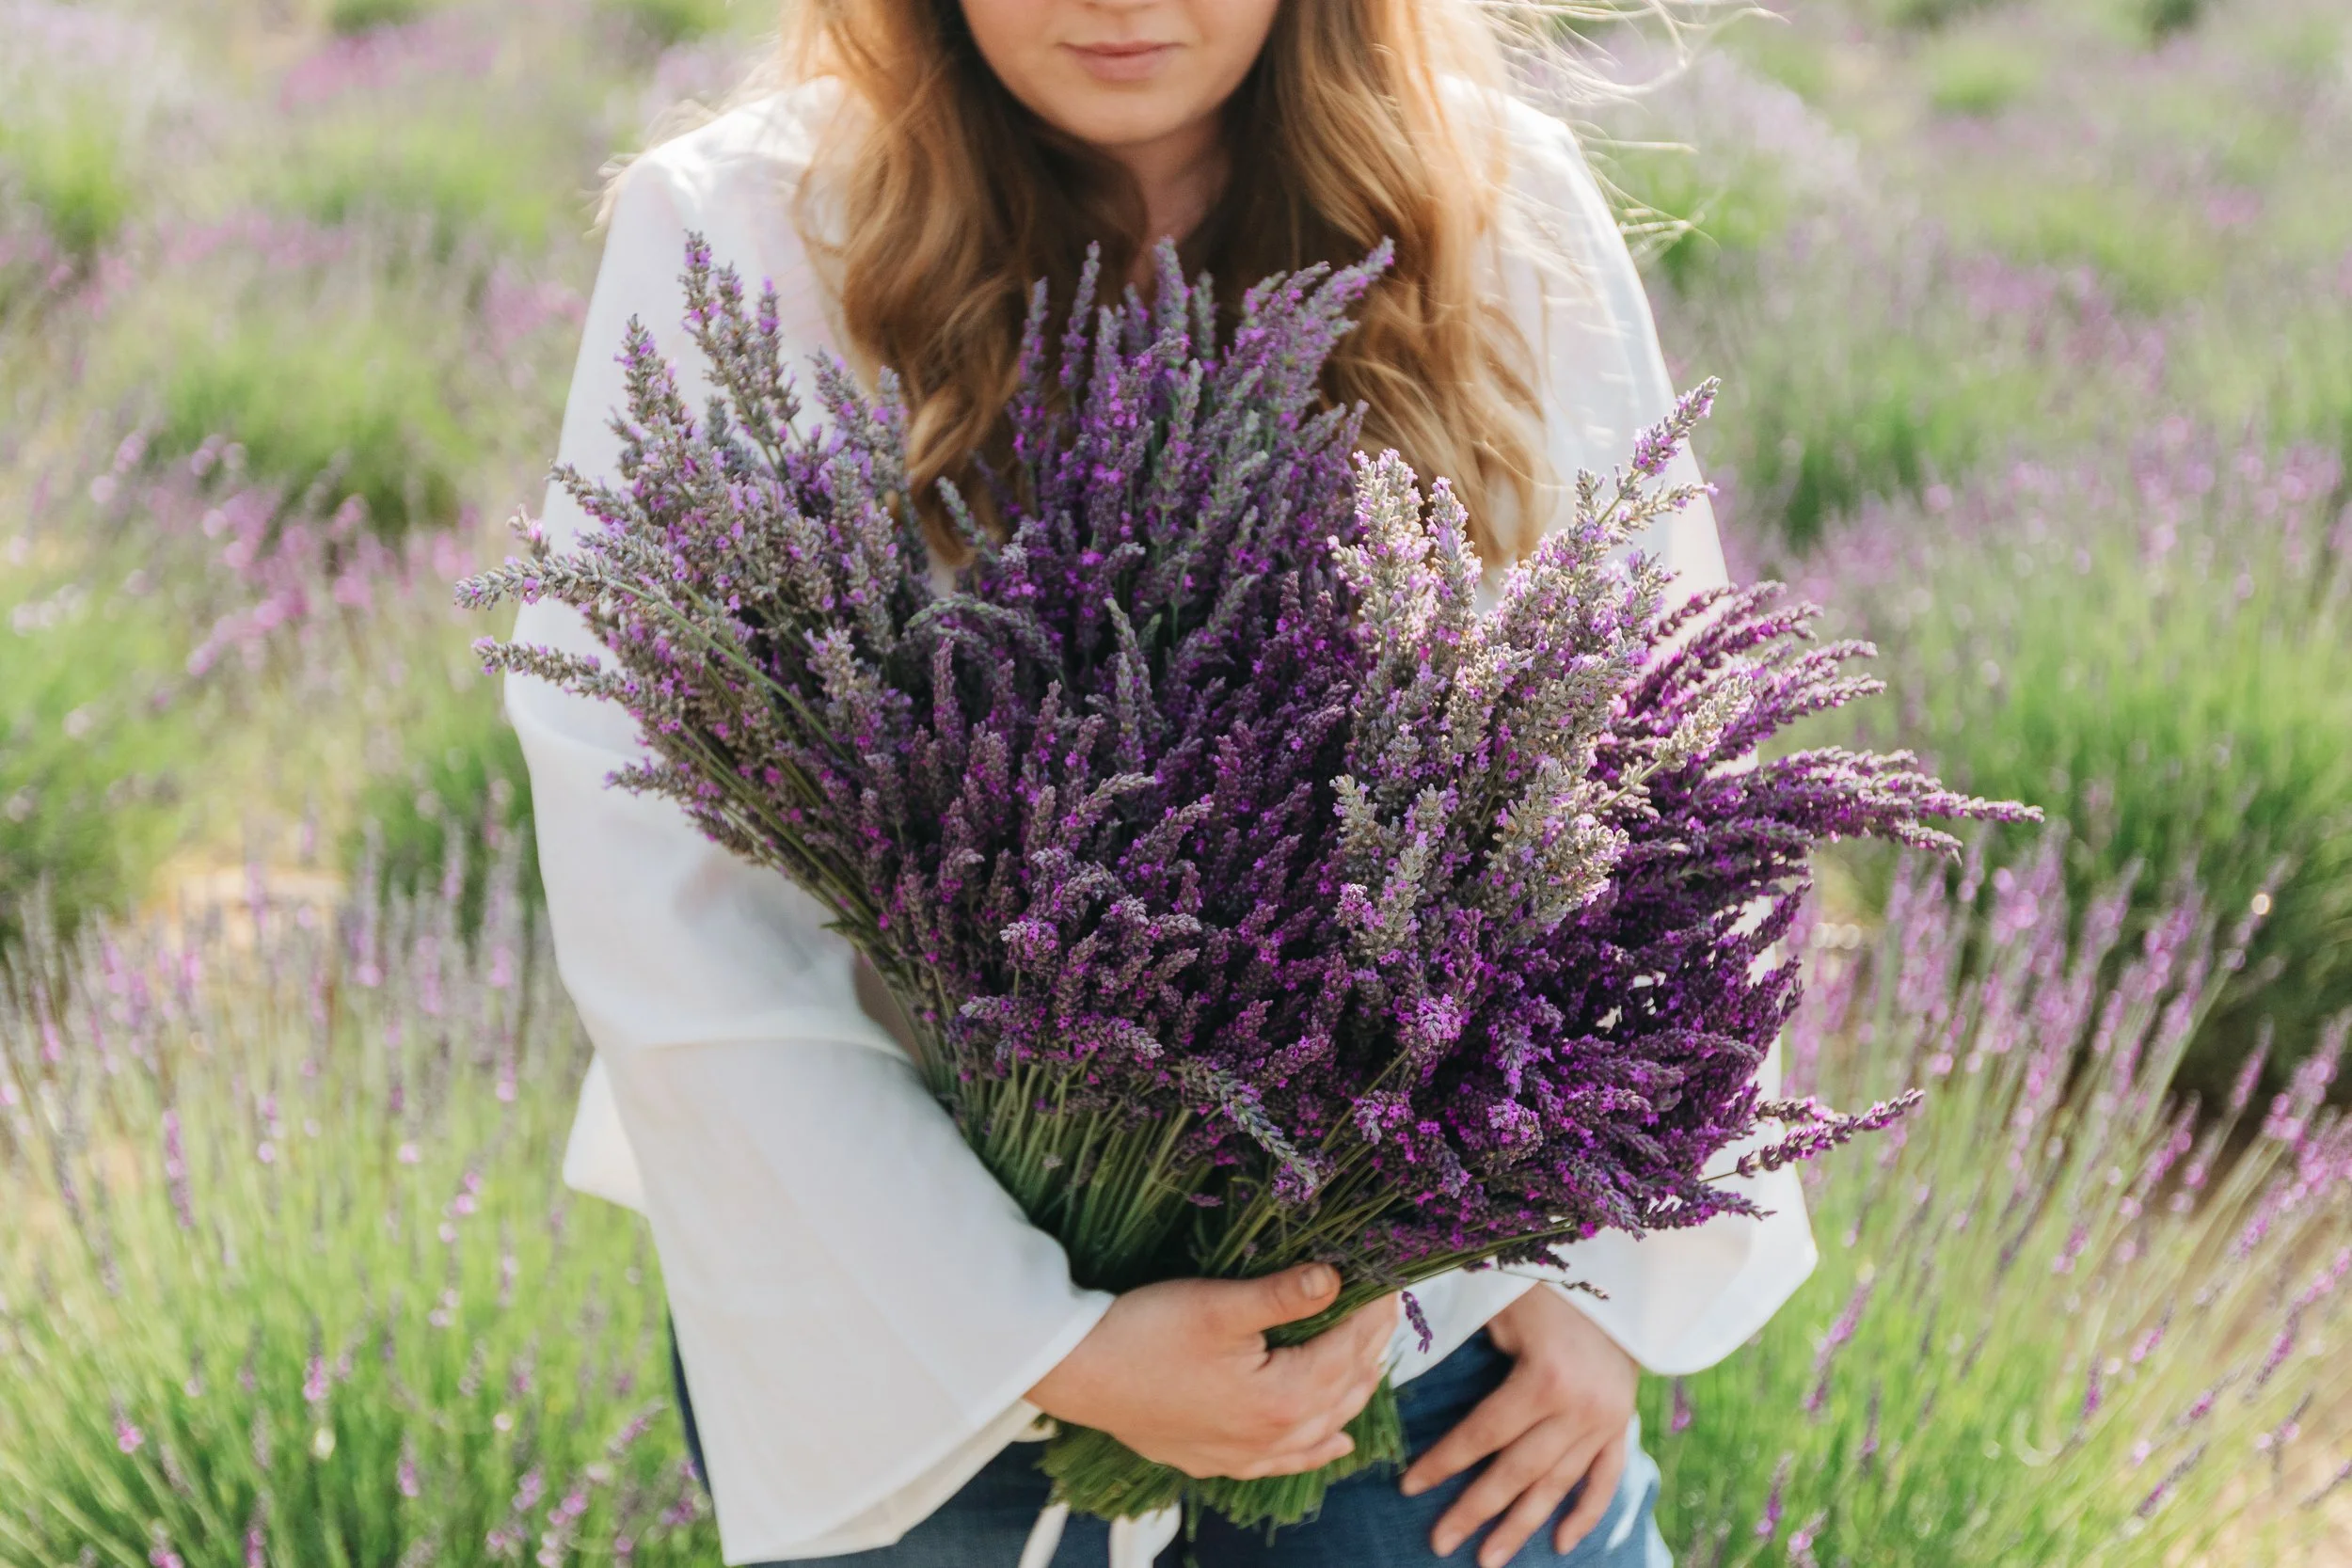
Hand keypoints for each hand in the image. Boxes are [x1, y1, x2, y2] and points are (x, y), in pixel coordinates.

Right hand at [1026, 1264, 1399, 1480]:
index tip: (1390, 1280)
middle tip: (1383, 1307)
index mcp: (1283, 1399)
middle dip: (1368, 1346)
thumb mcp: (1219, 1304)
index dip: (1373, 1312)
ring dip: (1351, 1392)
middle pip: (1343, 1390)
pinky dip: (1317, 1448)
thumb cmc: (1144, 1333)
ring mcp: (1245, 1454)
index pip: (1349, 1349)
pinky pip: (1286, 1460)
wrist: (1077, 1372)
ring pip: (1322, 1426)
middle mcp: (1273, 1437)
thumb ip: (1284, 1294)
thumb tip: (1338, 1277)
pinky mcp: (1217, 1458)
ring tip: (1372, 1360)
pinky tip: (1334, 1441)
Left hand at [1400, 1286, 1636, 1565]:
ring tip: (1489, 1559)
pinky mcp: (1623, 1423)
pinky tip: (1560, 1543)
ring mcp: (1606, 1420)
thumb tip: (1428, 1396)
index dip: (1444, 1463)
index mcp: (1544, 1379)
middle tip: (1440, 1543)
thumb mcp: (1502, 1311)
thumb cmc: (1544, 1285)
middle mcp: (1578, 1409)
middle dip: (1474, 1511)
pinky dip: (1585, 1513)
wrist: (1616, 1273)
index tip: (1409, 1486)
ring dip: (1522, 1526)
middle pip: (1517, 1472)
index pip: (1483, 1435)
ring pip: (1557, 1485)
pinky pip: (1605, 1477)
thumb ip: (1474, 1359)